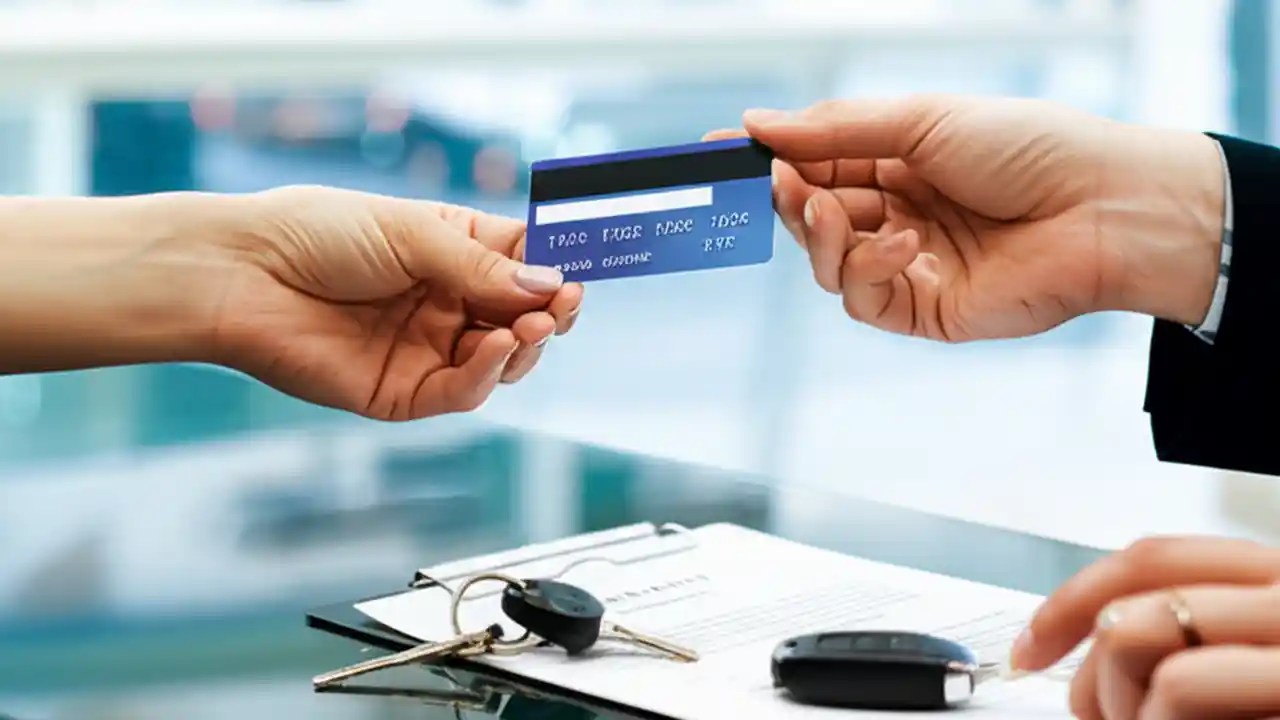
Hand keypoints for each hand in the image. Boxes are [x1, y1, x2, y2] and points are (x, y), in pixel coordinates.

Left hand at [212, 185, 582, 420]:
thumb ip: (483, 265)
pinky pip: (462, 392)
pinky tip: (493, 347)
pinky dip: (487, 374)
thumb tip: (550, 285)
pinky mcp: (403, 392)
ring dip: (524, 346)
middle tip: (560, 306)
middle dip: (548, 314)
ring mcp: (428, 350)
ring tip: (528, 326)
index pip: (524, 264)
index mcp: (453, 253)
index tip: (582, 271)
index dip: (555, 270)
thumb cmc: (315, 233)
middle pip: (523, 319)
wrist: (241, 275)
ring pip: (504, 362)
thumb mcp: (412, 232)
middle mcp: (447, 304)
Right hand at [709, 94, 1225, 340]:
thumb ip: (835, 130)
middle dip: (789, 198)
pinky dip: (866, 269)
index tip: (717, 152)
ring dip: (817, 235)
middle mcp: (896, 215)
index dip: (769, 159)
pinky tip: (898, 243)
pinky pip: (862, 298)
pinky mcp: (923, 310)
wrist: (1102, 206)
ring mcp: (908, 265)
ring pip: (826, 262)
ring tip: (831, 209)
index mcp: (898, 164)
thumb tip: (757, 124)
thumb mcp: (921, 120)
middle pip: (812, 216)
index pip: (815, 164)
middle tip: (778, 179)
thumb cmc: (1027, 147)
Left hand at [1013, 537, 1279, 718]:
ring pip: (1138, 630)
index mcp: (1274, 585)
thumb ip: (1180, 643)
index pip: (1153, 558)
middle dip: (1095, 673)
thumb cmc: (1267, 718)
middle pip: (1134, 596)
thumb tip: (1087, 639)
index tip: (1032, 647)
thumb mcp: (1231, 676)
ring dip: (1122, 704)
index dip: (1074, 598)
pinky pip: (1181, 680)